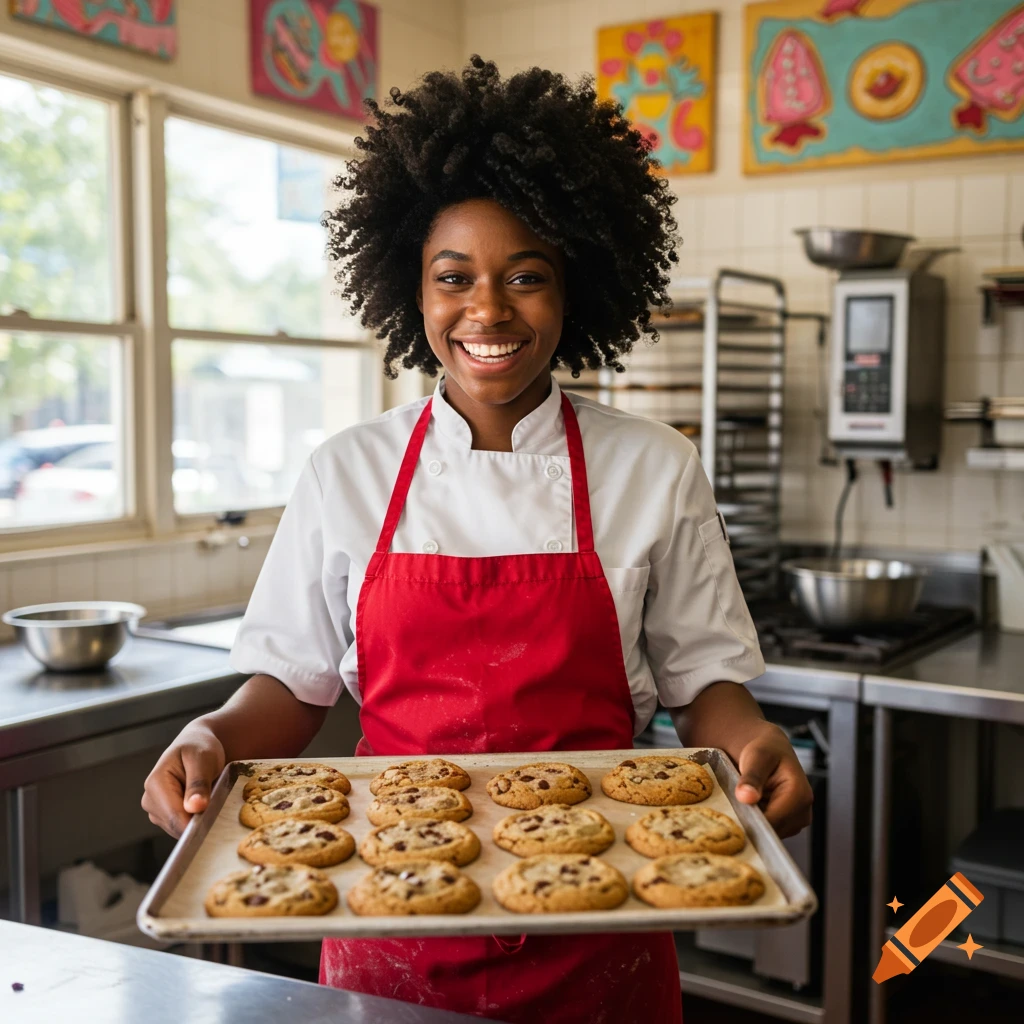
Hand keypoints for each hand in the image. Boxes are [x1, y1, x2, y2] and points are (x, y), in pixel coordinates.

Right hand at [142, 723, 225, 837]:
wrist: (197, 745)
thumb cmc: (200, 748)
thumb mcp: (203, 759)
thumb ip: (198, 783)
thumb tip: (194, 808)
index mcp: (155, 784)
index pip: (174, 816)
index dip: (195, 824)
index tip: (216, 822)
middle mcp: (150, 800)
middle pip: (176, 825)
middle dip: (198, 821)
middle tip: (218, 803)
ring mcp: (156, 810)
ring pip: (179, 829)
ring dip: (197, 820)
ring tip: (210, 799)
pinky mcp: (164, 817)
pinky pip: (182, 827)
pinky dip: (195, 820)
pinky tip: (203, 805)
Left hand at [733, 723, 812, 838]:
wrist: (771, 751)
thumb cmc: (765, 751)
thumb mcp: (756, 757)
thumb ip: (752, 776)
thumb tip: (747, 797)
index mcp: (799, 795)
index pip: (774, 822)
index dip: (752, 822)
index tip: (731, 818)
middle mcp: (803, 812)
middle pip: (772, 831)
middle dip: (751, 823)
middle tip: (732, 808)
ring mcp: (797, 821)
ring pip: (770, 834)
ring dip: (754, 823)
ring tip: (742, 805)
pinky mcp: (789, 825)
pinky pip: (769, 832)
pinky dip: (757, 824)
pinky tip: (748, 809)